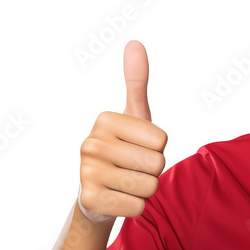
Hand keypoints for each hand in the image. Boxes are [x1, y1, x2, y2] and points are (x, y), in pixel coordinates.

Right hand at [77, 40, 168, 221]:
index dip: (158, 149)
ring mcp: (86, 172)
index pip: (162, 139)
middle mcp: (90, 143)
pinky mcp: (90, 199)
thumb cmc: (122, 151)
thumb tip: (135, 43)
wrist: (97, 194)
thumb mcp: (133, 117)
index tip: (137, 149)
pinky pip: (138, 207)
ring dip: (145, 190)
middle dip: (153, 171)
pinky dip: (135, 207)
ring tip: (126, 184)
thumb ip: (136, 82)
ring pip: (149, 186)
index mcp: (105, 119)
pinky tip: (118, 199)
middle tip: (133, 169)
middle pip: (157, 163)